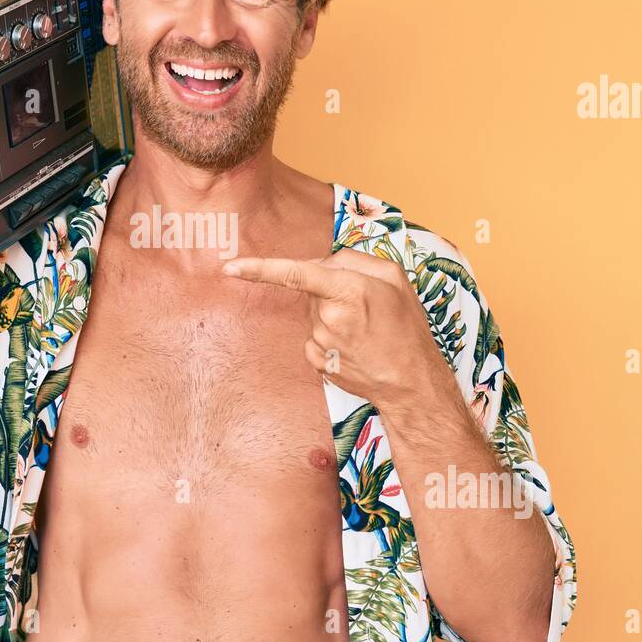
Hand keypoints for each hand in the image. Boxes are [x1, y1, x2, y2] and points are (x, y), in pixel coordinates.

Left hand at [222, 248, 462, 415]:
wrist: (411, 382)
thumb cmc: (406, 327)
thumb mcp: (394, 278)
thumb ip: (354, 259)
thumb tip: (322, 263)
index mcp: (349, 290)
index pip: (295, 273)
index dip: (259, 268)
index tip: (229, 267)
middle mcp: (329, 316)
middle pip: (313, 288)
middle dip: (332, 289)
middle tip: (367, 306)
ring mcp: (320, 343)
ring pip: (314, 314)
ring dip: (334, 315)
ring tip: (366, 330)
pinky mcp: (316, 362)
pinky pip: (315, 337)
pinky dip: (331, 338)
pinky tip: (354, 348)